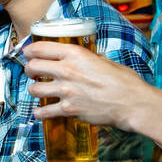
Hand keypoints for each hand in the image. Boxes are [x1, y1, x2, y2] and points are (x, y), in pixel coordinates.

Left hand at [23, 41, 150, 131]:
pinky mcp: (68, 109)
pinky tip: (41, 112)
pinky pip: (44, 111)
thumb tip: (80, 60)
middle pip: (32, 67)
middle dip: (29, 69)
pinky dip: (40, 113)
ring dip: (34, 90)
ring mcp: (66, 91)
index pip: (41, 48)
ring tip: (38, 90)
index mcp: (76, 54)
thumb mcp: (104, 61)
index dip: (30, 50)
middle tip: (32, 72)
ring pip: (34, 89)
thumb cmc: (125, 82)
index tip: (28, 53)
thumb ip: (88, 60)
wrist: (133, 103)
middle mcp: (67, 70)